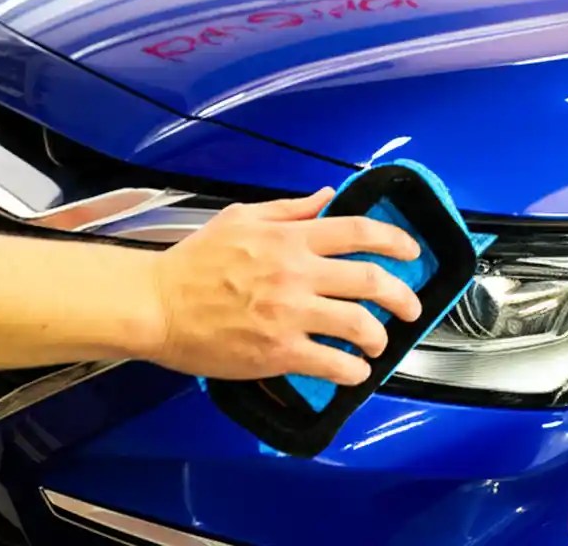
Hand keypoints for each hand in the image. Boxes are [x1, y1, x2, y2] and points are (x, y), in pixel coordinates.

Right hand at [144, 188, 421, 382]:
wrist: (154, 304)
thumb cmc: (193, 261)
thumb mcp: (241, 218)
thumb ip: (290, 210)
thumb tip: (327, 196)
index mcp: (290, 239)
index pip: (358, 231)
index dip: (395, 240)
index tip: (412, 252)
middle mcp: (296, 273)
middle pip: (370, 280)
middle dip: (403, 296)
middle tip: (412, 308)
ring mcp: (288, 314)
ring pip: (358, 324)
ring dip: (380, 336)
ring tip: (379, 342)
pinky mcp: (277, 352)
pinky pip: (331, 363)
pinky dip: (352, 370)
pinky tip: (355, 372)